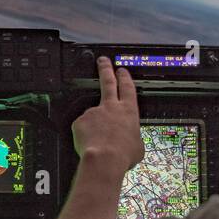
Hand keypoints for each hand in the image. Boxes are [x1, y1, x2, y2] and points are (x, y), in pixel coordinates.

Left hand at [71, 58, 143, 175]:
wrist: (104, 158)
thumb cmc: (123, 154)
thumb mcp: (138, 146)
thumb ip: (132, 137)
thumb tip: (130, 140)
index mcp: (128, 111)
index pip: (127, 88)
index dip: (125, 77)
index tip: (121, 70)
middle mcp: (111, 107)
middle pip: (108, 82)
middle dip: (106, 69)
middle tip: (103, 60)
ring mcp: (94, 112)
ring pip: (92, 116)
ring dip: (94, 126)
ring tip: (98, 142)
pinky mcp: (80, 120)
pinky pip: (82, 128)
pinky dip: (84, 136)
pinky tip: (89, 144)